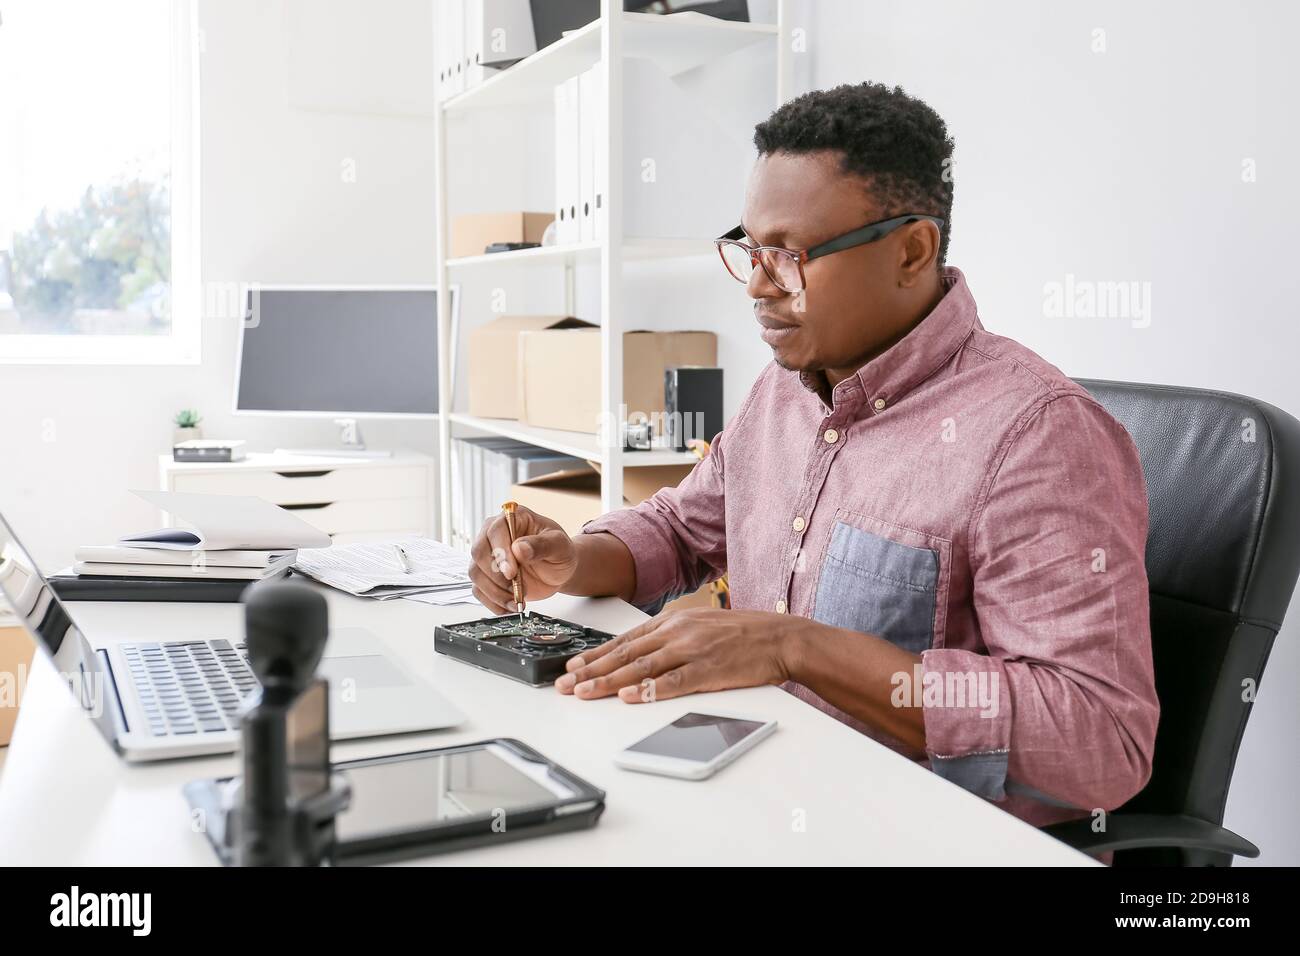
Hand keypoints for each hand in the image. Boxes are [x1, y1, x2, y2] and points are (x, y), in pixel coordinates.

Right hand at [469, 506, 577, 613]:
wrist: (558, 571)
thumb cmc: (559, 552)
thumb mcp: (559, 546)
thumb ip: (542, 545)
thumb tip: (519, 548)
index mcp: (512, 518)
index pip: (495, 531)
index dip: (500, 552)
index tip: (512, 572)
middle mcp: (494, 535)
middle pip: (479, 552)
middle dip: (496, 575)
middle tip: (515, 588)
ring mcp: (488, 556)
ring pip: (476, 573)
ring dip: (494, 591)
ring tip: (516, 600)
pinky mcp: (486, 576)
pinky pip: (478, 590)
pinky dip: (492, 601)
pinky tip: (508, 606)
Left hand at [553, 607, 800, 702]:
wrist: (781, 638)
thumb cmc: (743, 634)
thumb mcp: (700, 626)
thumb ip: (670, 637)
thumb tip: (639, 653)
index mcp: (673, 621)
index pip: (624, 640)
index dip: (595, 655)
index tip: (572, 668)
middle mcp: (677, 632)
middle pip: (625, 654)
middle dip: (591, 671)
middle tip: (566, 685)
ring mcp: (692, 650)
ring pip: (640, 668)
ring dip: (608, 681)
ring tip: (584, 693)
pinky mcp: (708, 670)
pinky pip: (673, 682)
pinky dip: (648, 690)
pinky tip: (628, 696)